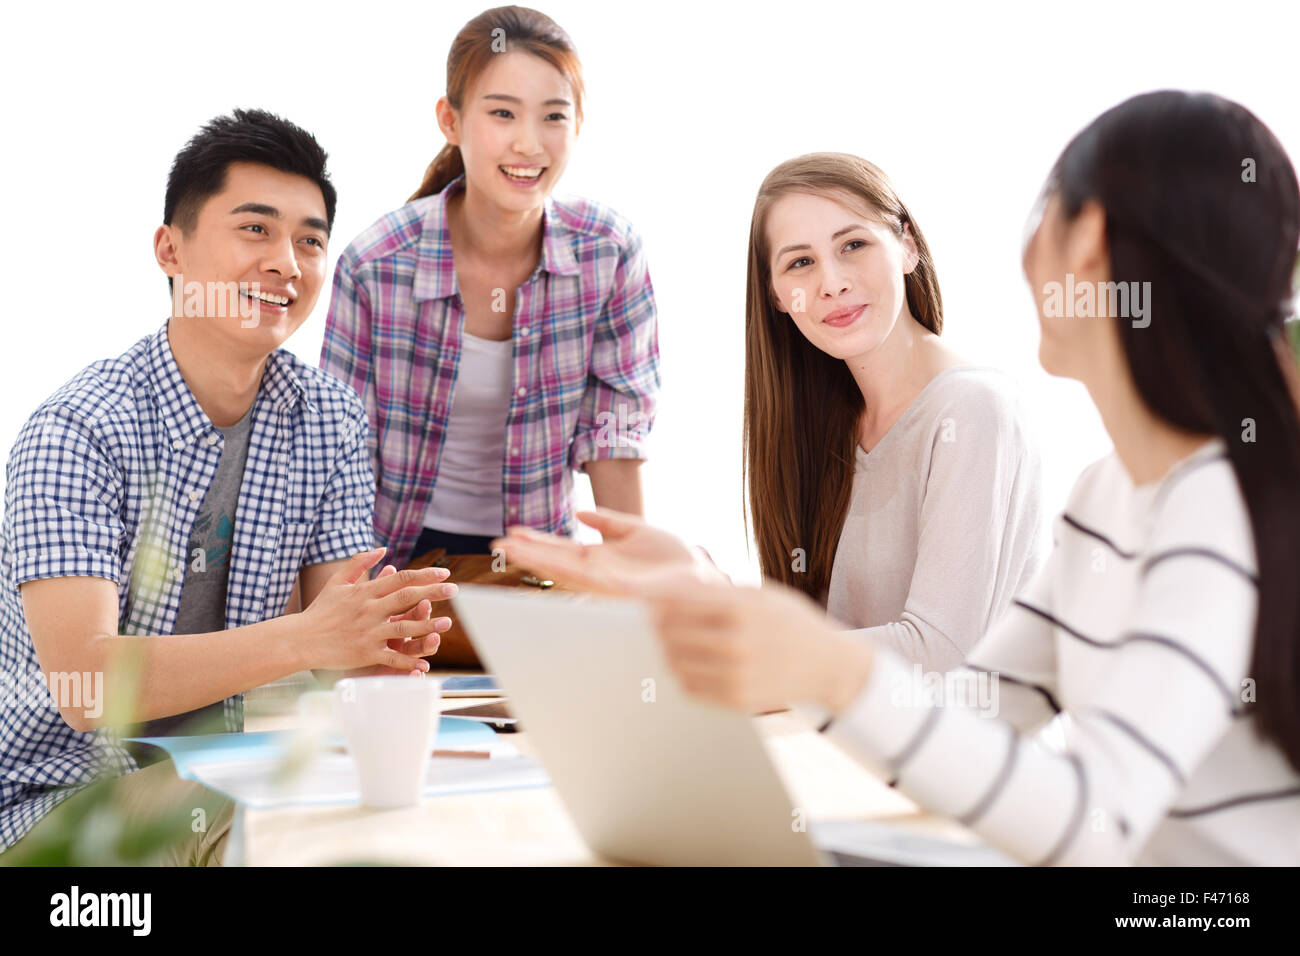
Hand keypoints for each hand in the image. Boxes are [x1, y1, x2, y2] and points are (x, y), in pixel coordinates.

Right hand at [300, 548, 457, 674]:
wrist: (300, 639)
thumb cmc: (320, 610)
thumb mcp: (338, 582)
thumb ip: (360, 563)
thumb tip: (382, 548)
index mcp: (365, 591)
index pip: (400, 579)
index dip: (424, 574)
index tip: (445, 572)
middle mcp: (369, 610)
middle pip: (406, 598)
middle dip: (433, 592)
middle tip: (455, 589)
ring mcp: (368, 632)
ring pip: (403, 627)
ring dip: (427, 626)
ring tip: (448, 622)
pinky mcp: (365, 653)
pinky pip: (391, 657)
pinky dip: (408, 661)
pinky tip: (424, 663)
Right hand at [492, 508, 728, 596]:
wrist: (700, 576)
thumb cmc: (674, 560)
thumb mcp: (637, 531)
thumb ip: (609, 522)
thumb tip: (580, 513)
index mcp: (601, 559)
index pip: (560, 549)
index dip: (536, 541)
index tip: (512, 531)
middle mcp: (597, 573)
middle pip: (553, 561)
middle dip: (526, 552)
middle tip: (498, 543)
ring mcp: (603, 583)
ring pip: (561, 570)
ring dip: (535, 560)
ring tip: (509, 548)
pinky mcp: (615, 590)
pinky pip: (583, 578)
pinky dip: (560, 569)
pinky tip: (543, 561)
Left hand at [650, 578, 873, 715]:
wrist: (828, 665)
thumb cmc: (789, 622)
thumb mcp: (760, 594)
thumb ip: (716, 590)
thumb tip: (666, 589)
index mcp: (739, 607)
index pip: (675, 603)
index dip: (654, 603)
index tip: (649, 604)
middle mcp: (735, 640)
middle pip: (668, 633)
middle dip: (657, 628)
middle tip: (657, 626)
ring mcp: (735, 673)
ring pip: (674, 663)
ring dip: (668, 653)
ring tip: (675, 646)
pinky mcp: (736, 699)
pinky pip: (689, 688)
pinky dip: (683, 676)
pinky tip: (693, 666)